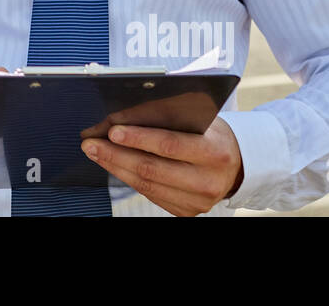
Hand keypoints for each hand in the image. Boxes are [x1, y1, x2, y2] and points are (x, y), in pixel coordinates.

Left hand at [80, 116, 244, 215]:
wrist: (236, 164)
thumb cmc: (211, 134)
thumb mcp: (199, 119)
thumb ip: (167, 116)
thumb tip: (121, 116)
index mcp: (215, 151)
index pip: (170, 145)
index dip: (138, 138)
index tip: (112, 130)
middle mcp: (208, 180)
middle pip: (152, 169)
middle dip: (116, 154)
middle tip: (91, 142)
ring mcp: (198, 201)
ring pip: (146, 184)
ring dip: (115, 167)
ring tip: (95, 151)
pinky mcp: (187, 211)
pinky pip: (150, 194)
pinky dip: (128, 178)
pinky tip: (114, 165)